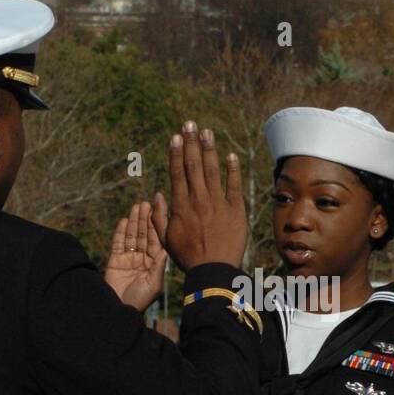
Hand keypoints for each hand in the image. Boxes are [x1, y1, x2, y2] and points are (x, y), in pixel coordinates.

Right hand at [103, 198, 167, 310]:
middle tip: (145, 203)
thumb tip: (166, 249)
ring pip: (132, 236)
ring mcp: (128, 259)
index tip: (158, 211)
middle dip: (144, 219)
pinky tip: (125, 221)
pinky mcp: (115, 261)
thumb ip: (158, 266)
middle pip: (144, 235)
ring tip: (136, 207)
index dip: (156, 226)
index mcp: (154, 264)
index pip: (156, 241)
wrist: (120, 310)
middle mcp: (142, 259)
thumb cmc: (140, 301)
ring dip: (134, 222)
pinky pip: (118, 243)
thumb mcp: (154, 284)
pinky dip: (121, 232)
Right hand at [160, 121, 246, 271]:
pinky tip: (230, 155)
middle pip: (194, 165)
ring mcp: (218, 203)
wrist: (214, 270)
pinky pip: (234, 186)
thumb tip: (158, 195)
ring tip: (207, 132)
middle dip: (191, 143)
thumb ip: (159, 217)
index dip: (176, 152)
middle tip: (190, 124)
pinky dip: (233, 170)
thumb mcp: (166, 240)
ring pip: (213, 170)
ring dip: (209, 149)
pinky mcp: (236, 210)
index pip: (177, 172)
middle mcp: (198, 200)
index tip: (175, 136)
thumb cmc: (188, 257)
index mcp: (181, 206)